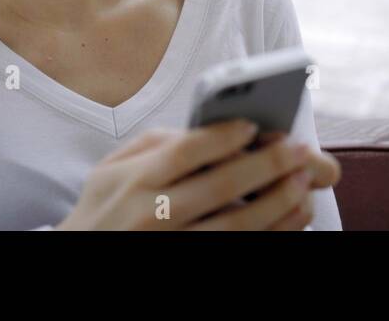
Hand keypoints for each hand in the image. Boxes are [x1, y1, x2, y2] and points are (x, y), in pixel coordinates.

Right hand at [55, 120, 339, 230]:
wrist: (83, 257)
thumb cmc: (104, 208)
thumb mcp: (112, 168)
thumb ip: (156, 144)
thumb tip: (209, 130)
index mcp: (135, 180)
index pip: (187, 151)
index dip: (225, 136)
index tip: (254, 124)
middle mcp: (154, 214)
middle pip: (222, 185)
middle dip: (269, 163)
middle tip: (300, 148)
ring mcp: (174, 245)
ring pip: (238, 224)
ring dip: (279, 201)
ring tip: (304, 180)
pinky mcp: (190, 265)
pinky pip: (240, 249)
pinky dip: (273, 232)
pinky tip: (292, 215)